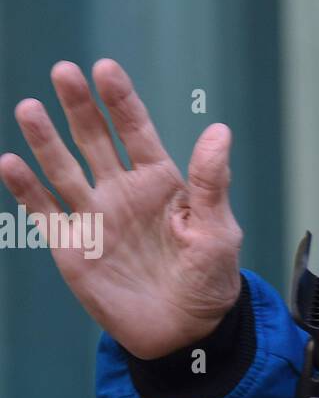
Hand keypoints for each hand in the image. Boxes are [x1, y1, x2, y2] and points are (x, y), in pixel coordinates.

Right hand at [0, 59, 243, 359]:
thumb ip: (212, 181)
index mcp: (162, 180)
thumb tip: (219, 130)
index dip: (121, 100)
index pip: (137, 130)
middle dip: (80, 105)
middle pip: (97, 138)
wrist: (185, 329)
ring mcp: (96, 216)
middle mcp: (124, 190)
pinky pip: (45, 212)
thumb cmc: (210, 276)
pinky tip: (10, 162)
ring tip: (29, 106)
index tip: (105, 68)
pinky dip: (26, 189)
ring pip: (64, 168)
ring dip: (46, 139)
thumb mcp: (217, 228)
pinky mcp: (73, 247)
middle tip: (63, 71)